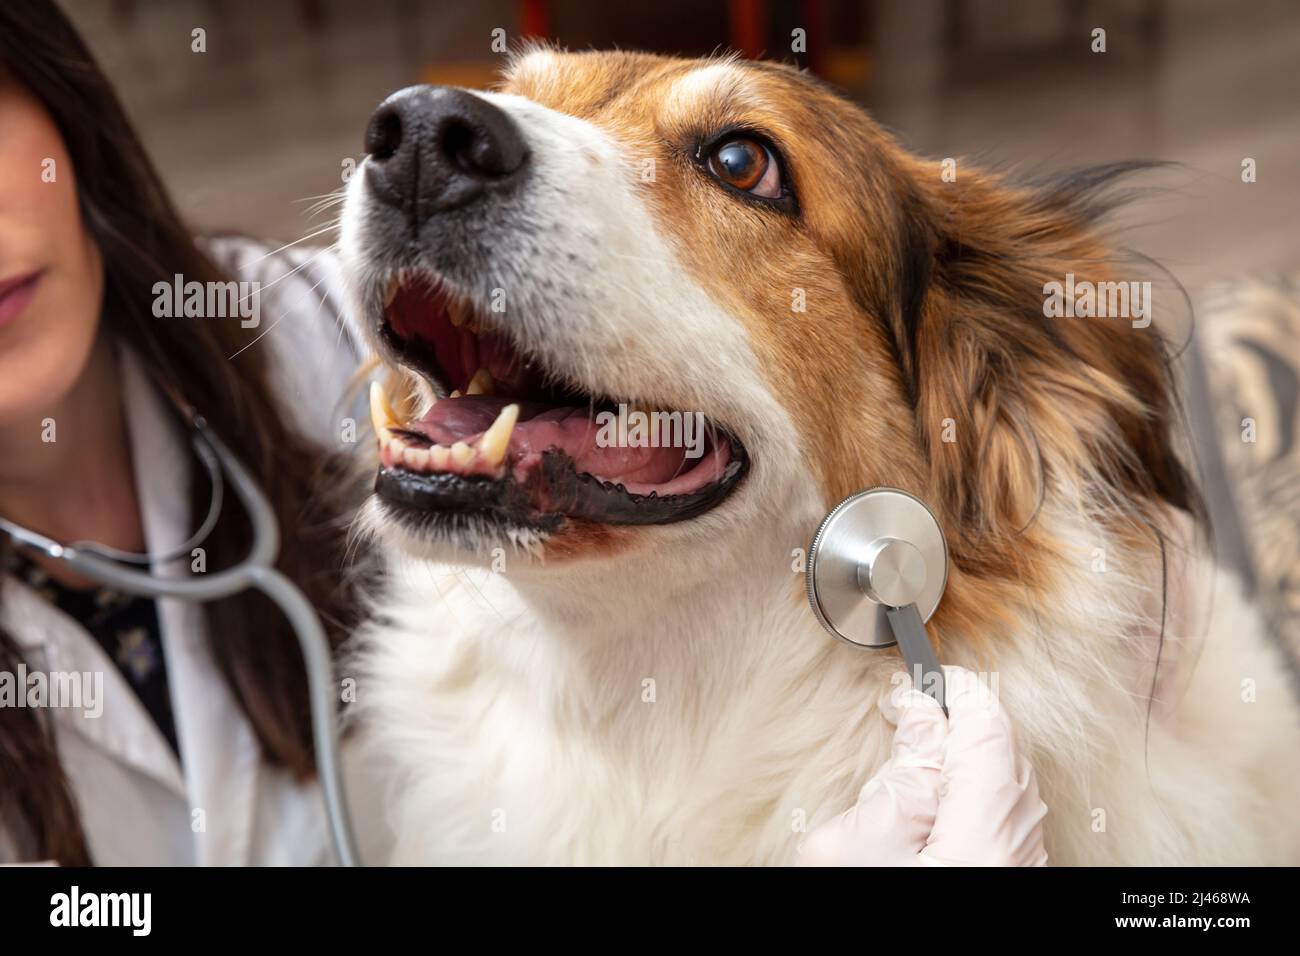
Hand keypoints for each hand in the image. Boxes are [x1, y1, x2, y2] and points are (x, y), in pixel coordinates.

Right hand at [797, 666, 1047, 865]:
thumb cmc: (878, 904)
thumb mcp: (860, 846)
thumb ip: (898, 773)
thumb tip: (920, 713)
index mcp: (986, 824)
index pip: (987, 719)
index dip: (953, 687)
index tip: (918, 680)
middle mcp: (1021, 840)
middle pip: (1003, 745)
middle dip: (956, 720)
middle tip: (905, 717)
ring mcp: (1024, 858)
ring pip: (1008, 778)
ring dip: (964, 757)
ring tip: (913, 764)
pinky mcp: (1015, 872)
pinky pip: (1005, 812)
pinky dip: (972, 793)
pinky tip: (933, 809)